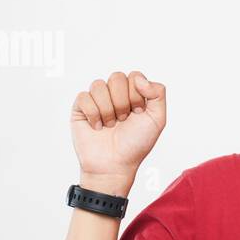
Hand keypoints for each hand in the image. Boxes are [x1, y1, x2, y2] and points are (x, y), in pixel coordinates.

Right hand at [70, 71, 166, 187]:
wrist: (115, 164)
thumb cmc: (136, 144)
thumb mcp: (157, 119)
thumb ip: (158, 93)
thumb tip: (139, 78)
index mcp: (134, 93)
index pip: (134, 76)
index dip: (137, 94)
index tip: (139, 112)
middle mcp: (115, 94)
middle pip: (116, 77)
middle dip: (123, 102)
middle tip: (124, 119)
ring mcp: (97, 100)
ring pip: (98, 85)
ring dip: (108, 109)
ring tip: (111, 125)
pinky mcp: (81, 108)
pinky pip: (84, 96)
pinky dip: (93, 114)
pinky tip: (97, 127)